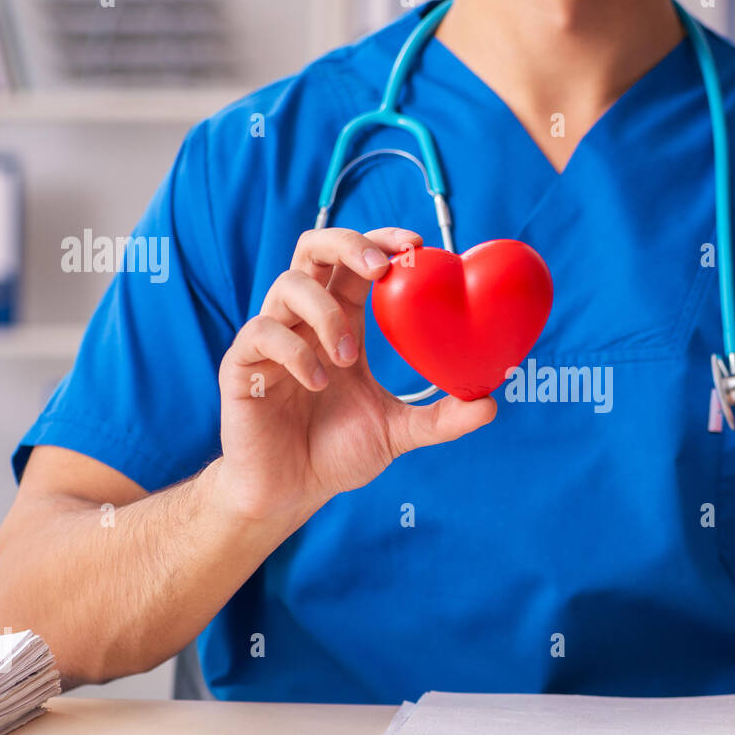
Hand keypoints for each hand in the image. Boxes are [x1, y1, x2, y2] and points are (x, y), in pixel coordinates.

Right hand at [215, 227, 495, 522]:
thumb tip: (491, 404)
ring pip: (288, 285)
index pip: (355, 261)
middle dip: (348, 243)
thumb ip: (441, 419)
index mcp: (341, 323)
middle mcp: (305, 322)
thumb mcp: (398, 433)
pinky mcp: (243, 365)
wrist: (288, 493)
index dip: (381, 242)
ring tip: (348, 356)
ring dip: (326, 313)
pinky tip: (316, 383)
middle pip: (313, 248)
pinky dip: (295, 352)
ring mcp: (271, 339)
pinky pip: (262, 333)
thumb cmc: (336, 454)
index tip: (417, 246)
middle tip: (380, 268)